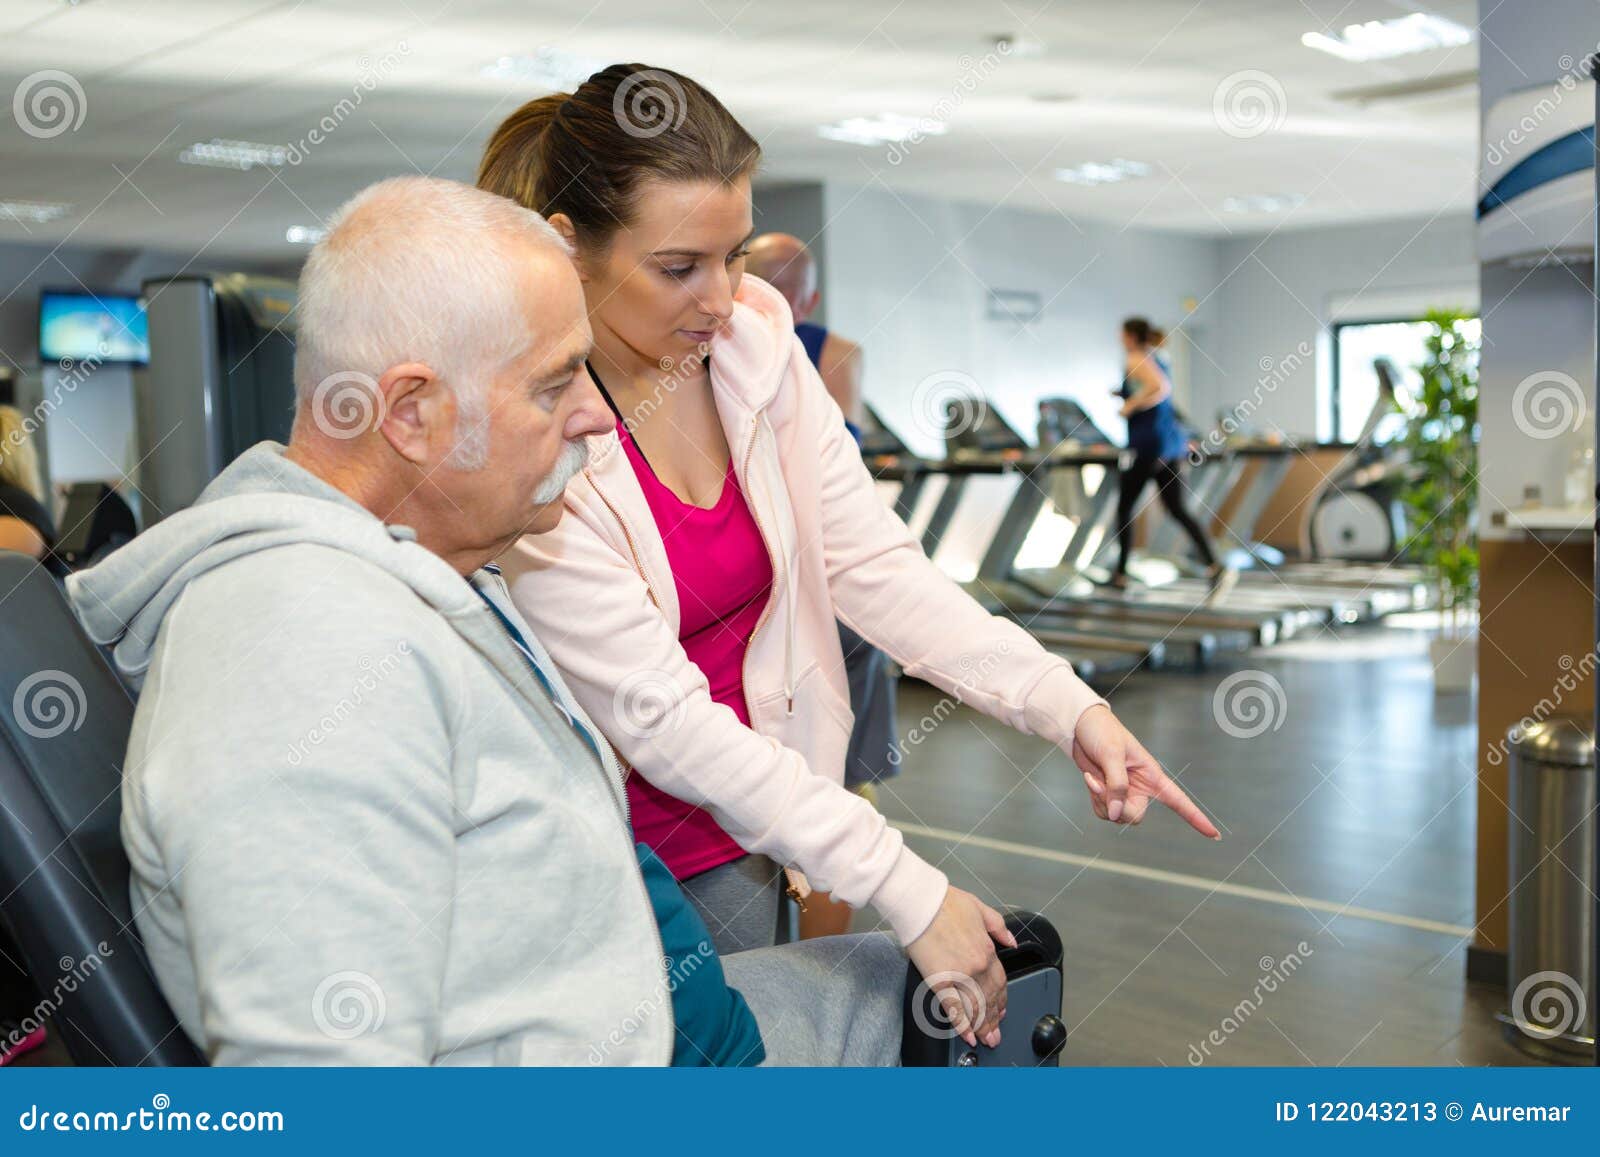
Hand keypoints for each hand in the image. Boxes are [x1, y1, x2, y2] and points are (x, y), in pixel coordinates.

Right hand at [906, 887, 1016, 1047]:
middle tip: (995, 1035)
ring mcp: (960, 975)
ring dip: (982, 1026)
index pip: (1000, 982)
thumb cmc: (945, 901)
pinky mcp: (940, 981)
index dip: (1002, 1000)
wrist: (921, 901)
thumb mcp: (980, 908)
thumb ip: (999, 927)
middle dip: (994, 1020)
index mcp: (987, 949)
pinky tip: (967, 1035)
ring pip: (976, 1007)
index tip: (1002, 1011)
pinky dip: (962, 1025)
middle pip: (990, 999)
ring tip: (984, 1039)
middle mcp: (977, 965)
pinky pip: (954, 1008)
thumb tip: (1012, 941)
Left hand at [1072, 704, 1219, 837]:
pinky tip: (1089, 780)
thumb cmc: (1102, 732)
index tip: (1215, 835)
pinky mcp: (1109, 794)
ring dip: (1101, 801)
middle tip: (1101, 786)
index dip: (1197, 818)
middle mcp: (1141, 787)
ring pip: (1116, 817)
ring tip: (1093, 777)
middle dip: (1118, 809)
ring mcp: (1124, 792)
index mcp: (1152, 775)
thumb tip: (1117, 815)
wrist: (1081, 726)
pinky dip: (1094, 800)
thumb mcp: (1111, 754)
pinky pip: (1104, 812)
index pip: (1179, 800)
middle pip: (1135, 817)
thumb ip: (1116, 785)